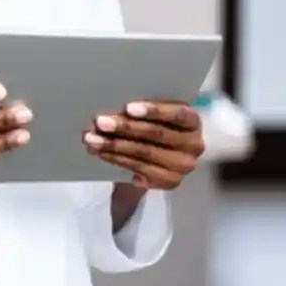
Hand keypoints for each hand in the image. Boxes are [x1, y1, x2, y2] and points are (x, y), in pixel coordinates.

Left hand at [83, 100, 204, 189]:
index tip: (129, 108)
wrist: (157, 157)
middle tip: (100, 122)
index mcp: (192, 121)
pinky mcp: (170, 182)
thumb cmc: (154, 125)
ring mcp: (183, 166)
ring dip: (114, 145)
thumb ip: (141, 110)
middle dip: (125, 127)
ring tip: (92, 138)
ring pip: (145, 152)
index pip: (177, 114)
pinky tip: (101, 152)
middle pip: (157, 134)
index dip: (154, 111)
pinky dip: (116, 159)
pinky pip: (139, 168)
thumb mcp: (154, 114)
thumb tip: (111, 103)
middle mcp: (194, 144)